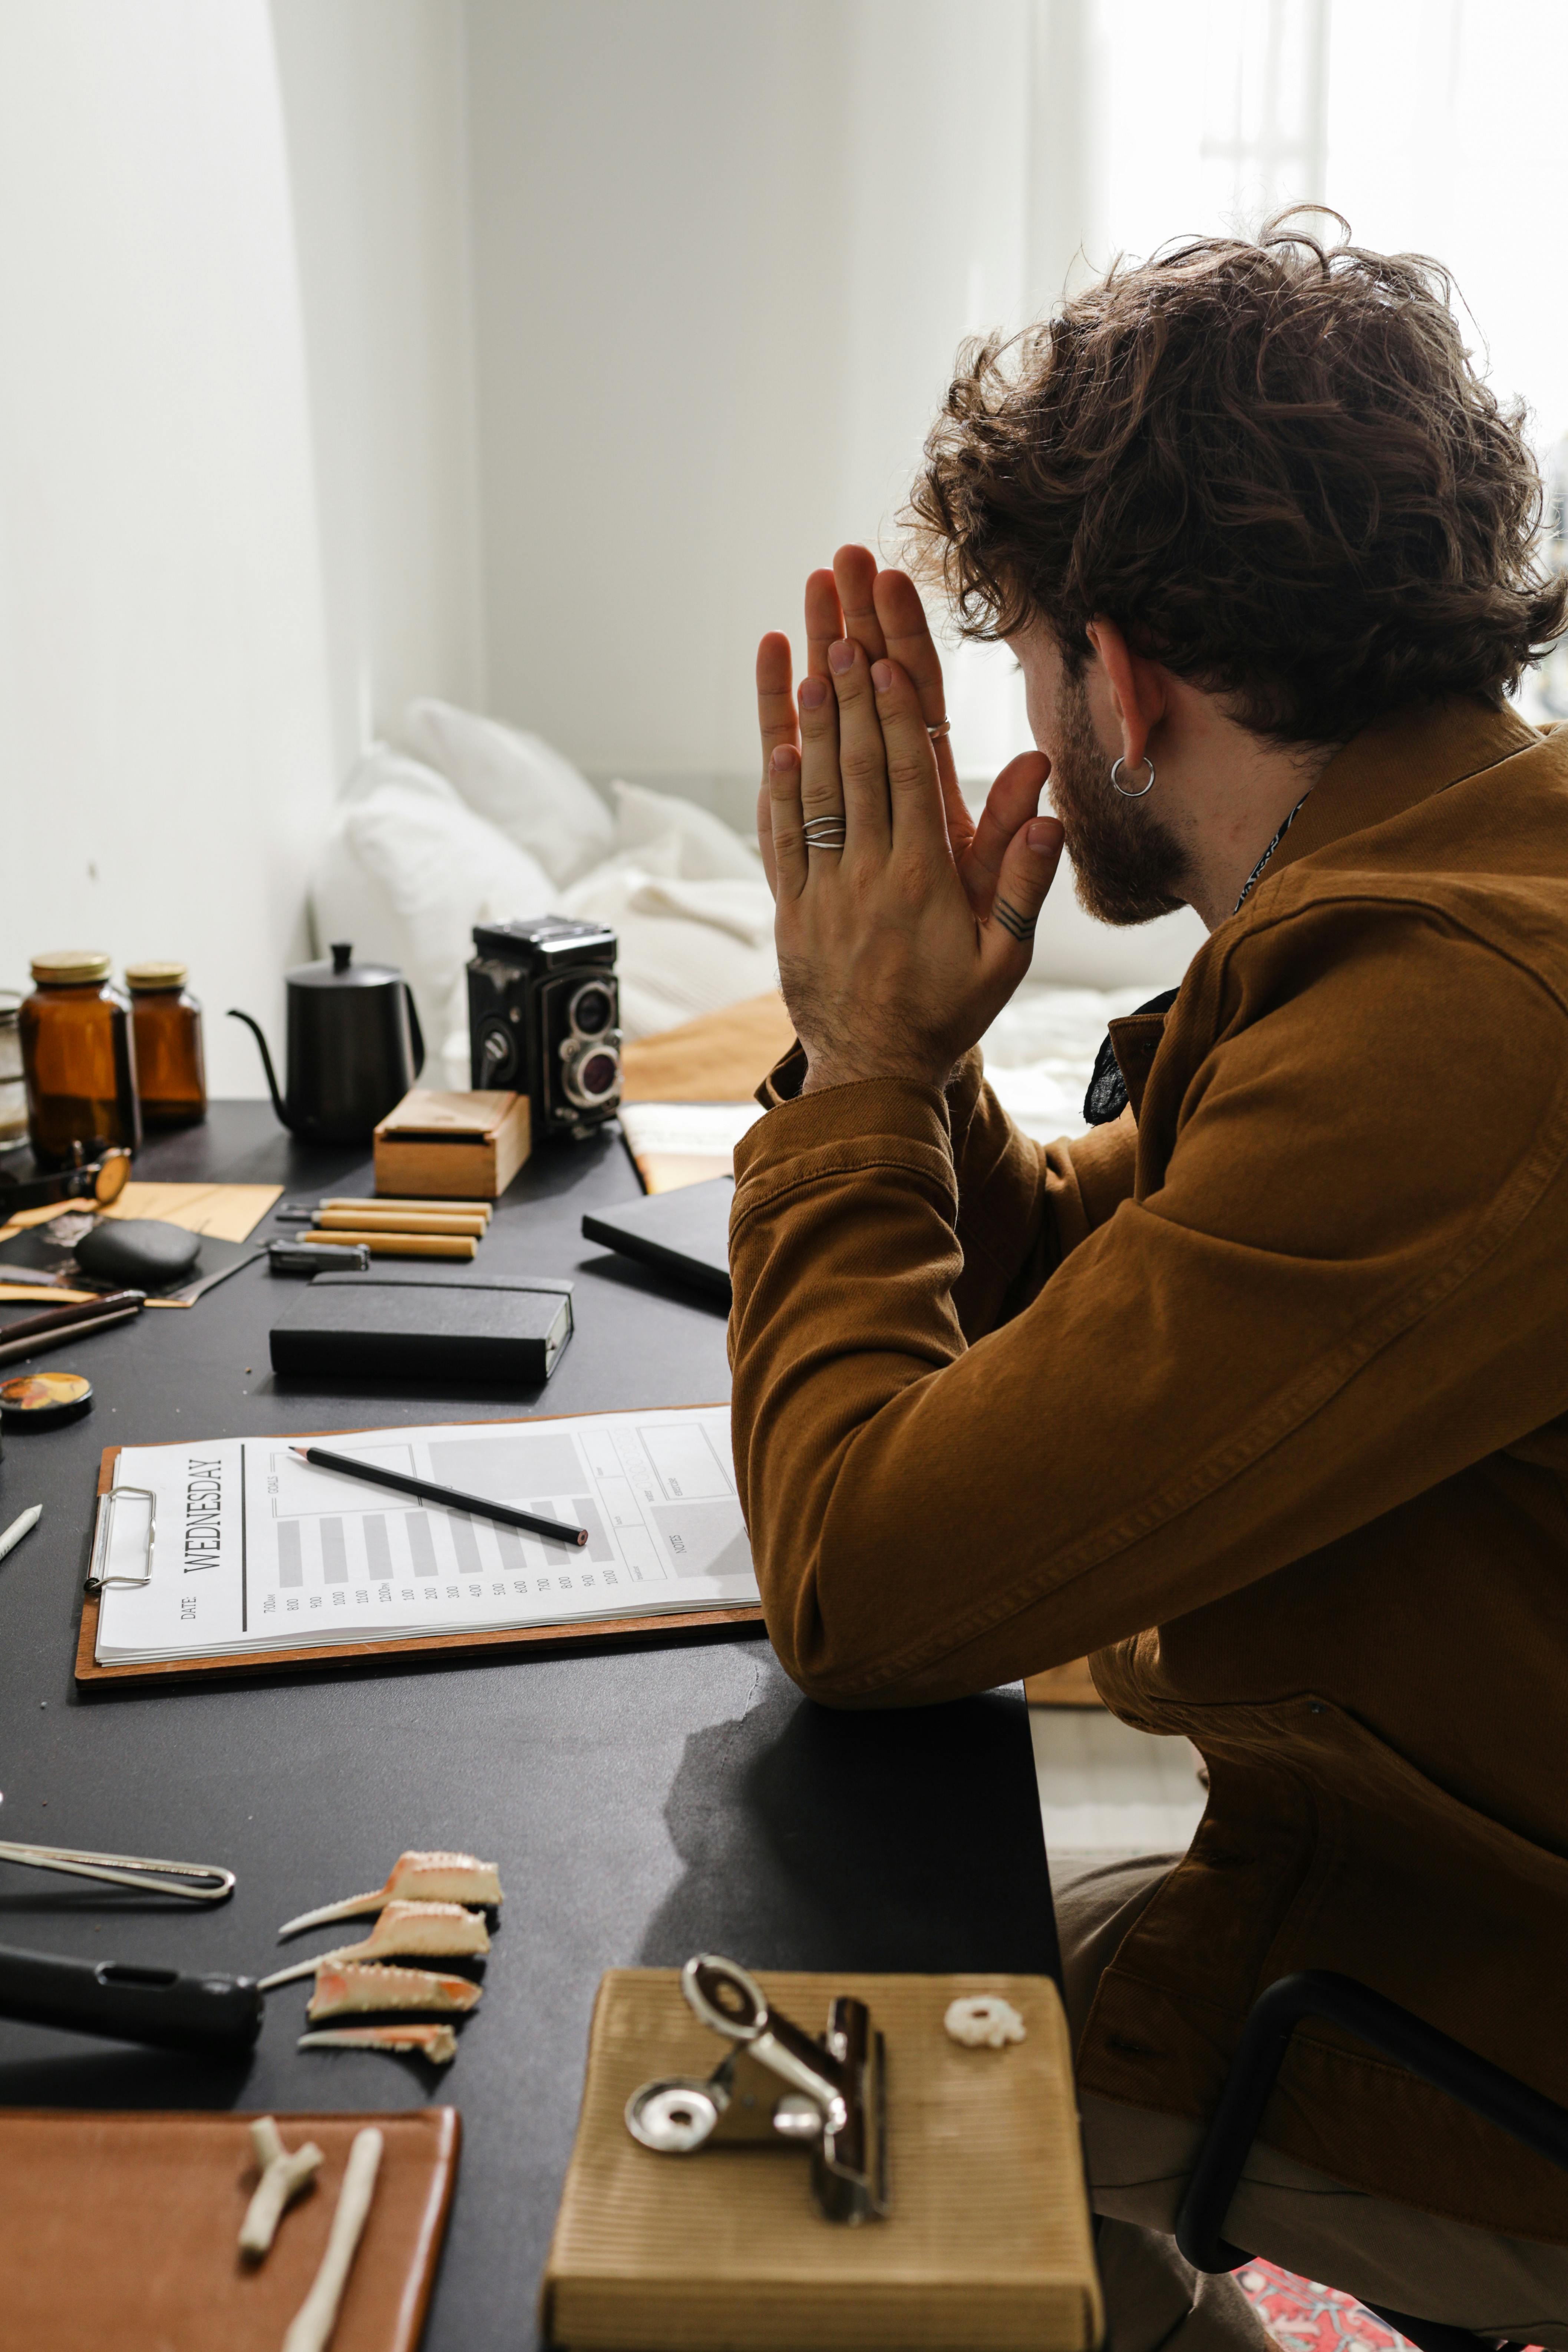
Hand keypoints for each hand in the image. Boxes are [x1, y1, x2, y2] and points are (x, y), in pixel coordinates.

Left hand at [754, 562, 1063, 1094]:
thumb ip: (1022, 883)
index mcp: (922, 881)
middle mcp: (866, 876)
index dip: (893, 717)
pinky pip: (781, 837)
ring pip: (814, 791)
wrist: (873, 1071)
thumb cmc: (949, 1013)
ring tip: (805, 657)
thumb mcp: (1004, 959)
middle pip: (855, 766)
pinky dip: (777, 787)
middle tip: (841, 628)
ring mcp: (822, 890)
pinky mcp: (790, 906)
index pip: (906, 781)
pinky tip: (776, 742)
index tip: (884, 659)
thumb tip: (1052, 813)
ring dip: (808, 722)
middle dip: (848, 692)